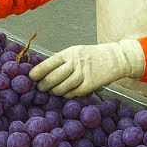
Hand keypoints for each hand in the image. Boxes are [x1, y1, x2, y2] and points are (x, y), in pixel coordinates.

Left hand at [28, 40, 146, 97]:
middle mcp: (75, 63)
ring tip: (53, 90)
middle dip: (43, 85)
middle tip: (40, 88)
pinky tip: (67, 92)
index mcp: (69, 53)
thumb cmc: (92, 56)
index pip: (48, 63)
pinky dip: (68, 95)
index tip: (31, 77)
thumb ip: (61, 60)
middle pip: (53, 77)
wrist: (115, 58)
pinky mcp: (90, 85)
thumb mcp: (75, 52)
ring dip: (55, 91)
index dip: (37, 72)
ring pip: (62, 87)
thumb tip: (43, 70)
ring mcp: (83, 74)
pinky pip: (73, 93)